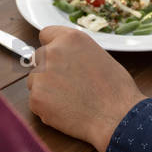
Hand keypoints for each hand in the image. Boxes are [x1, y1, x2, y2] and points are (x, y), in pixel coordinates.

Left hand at [27, 26, 145, 151]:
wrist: (116, 116)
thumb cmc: (114, 89)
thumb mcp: (99, 55)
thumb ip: (76, 52)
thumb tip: (66, 58)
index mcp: (70, 38)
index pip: (46, 34)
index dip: (51, 47)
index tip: (56, 57)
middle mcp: (52, 52)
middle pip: (38, 58)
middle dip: (48, 69)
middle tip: (66, 84)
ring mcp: (41, 74)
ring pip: (35, 80)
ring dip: (45, 89)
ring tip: (69, 100)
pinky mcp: (36, 97)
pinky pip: (35, 100)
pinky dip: (46, 107)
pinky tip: (66, 111)